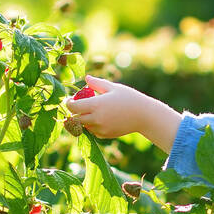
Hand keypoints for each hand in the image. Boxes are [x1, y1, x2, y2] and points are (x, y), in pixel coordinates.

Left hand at [64, 74, 181, 146]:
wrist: (143, 116)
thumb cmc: (129, 98)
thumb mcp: (113, 87)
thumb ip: (97, 83)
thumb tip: (86, 78)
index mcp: (96, 105)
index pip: (73, 107)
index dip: (69, 103)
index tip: (70, 99)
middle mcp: (96, 119)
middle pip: (75, 118)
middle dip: (75, 112)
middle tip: (78, 104)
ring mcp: (100, 128)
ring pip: (83, 125)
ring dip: (83, 119)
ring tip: (90, 110)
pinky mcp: (105, 135)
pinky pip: (92, 131)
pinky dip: (92, 125)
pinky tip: (99, 118)